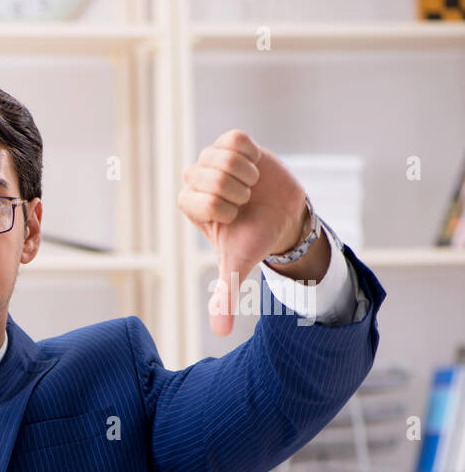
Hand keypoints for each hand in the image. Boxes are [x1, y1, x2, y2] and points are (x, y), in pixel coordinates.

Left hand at [177, 128, 308, 335]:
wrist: (281, 217)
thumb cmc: (253, 240)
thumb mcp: (237, 267)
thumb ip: (225, 294)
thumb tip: (221, 332)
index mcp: (190, 205)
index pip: (194, 197)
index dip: (221, 208)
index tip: (232, 218)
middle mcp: (195, 180)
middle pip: (209, 174)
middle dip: (234, 191)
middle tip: (243, 203)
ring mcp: (212, 160)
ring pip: (220, 156)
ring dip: (244, 175)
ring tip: (250, 188)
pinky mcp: (232, 143)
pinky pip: (234, 140)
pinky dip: (250, 155)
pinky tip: (254, 169)